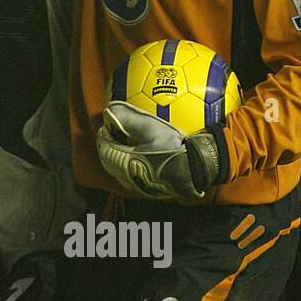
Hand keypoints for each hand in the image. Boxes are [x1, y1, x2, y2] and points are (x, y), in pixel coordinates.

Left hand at [96, 102, 222, 202]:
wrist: (197, 169)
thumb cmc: (173, 148)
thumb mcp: (151, 128)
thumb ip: (128, 119)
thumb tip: (111, 110)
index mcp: (125, 163)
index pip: (105, 149)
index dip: (103, 136)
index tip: (106, 126)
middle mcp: (128, 177)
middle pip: (108, 162)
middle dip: (106, 147)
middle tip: (111, 135)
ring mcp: (139, 186)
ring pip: (118, 172)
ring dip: (115, 157)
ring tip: (122, 145)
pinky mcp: (150, 190)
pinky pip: (131, 178)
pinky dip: (127, 166)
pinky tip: (138, 158)